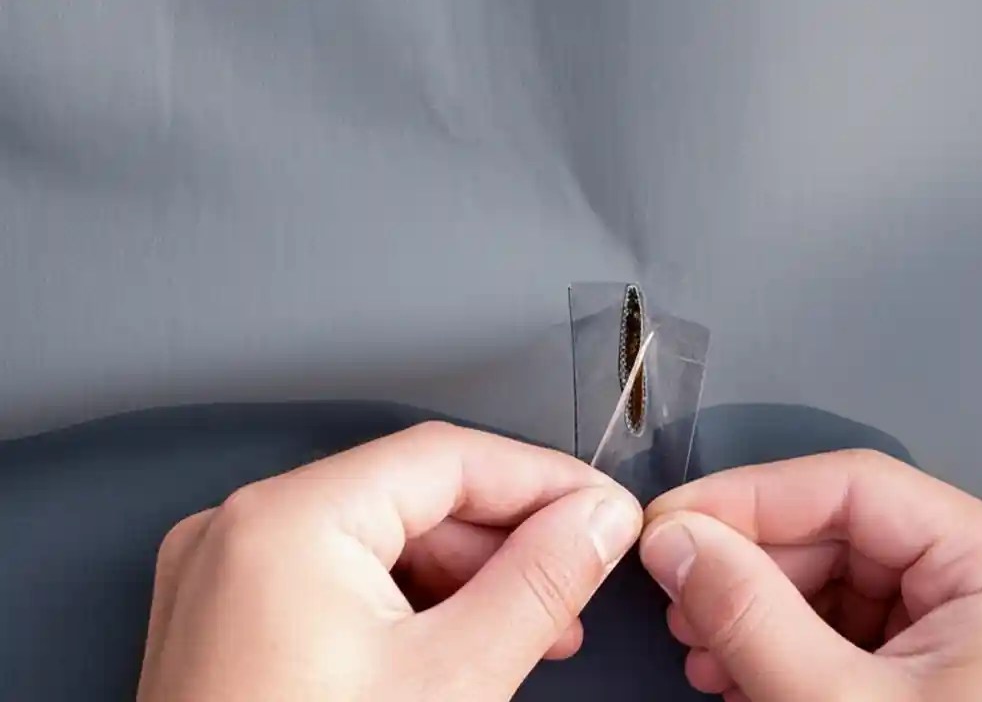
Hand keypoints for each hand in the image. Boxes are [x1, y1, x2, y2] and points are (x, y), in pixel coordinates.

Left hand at [137, 422, 641, 700]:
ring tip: (534, 629)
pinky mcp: (229, 626)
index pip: (445, 456)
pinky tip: (462, 647)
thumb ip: (538, 583)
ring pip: (380, 541)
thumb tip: (594, 520)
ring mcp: (225, 581)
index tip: (602, 509)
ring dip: (466, 579)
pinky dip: (410, 607)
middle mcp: (239, 534)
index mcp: (285, 524)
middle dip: (506, 541)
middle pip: (412, 496)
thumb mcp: (454, 681)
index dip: (542, 479)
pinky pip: (340, 582)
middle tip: (577, 578)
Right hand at [640, 451, 981, 700]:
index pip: (856, 487)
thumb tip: (679, 542)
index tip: (673, 523)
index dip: (749, 497)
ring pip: (854, 585)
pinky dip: (802, 648)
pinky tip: (745, 672)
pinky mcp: (972, 671)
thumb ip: (748, 612)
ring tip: (704, 645)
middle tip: (680, 592)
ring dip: (768, 612)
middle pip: (853, 535)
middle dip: (754, 567)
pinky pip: (872, 632)